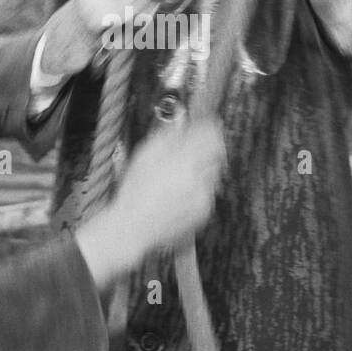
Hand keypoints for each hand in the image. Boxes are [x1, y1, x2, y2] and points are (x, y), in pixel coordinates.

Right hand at [74, 119, 226, 287]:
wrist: (133, 227)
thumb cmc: (134, 191)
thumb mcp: (144, 156)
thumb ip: (167, 136)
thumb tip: (183, 122)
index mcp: (182, 161)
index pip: (211, 136)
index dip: (211, 128)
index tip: (208, 126)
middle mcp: (197, 178)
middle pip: (218, 154)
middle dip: (210, 148)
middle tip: (198, 149)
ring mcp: (203, 196)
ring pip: (214, 173)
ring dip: (204, 169)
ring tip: (181, 176)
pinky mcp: (204, 211)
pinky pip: (209, 192)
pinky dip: (199, 188)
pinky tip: (180, 193)